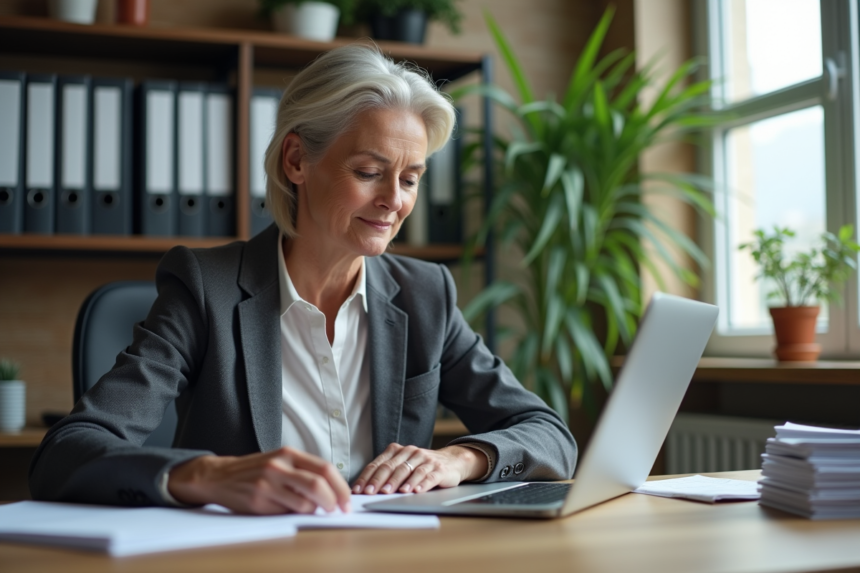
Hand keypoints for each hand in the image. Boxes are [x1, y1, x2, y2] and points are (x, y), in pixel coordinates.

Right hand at [167, 447, 351, 514]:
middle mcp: (279, 466)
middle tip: (339, 510)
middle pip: (318, 485)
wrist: (219, 476)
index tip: (347, 501)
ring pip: (305, 503)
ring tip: (310, 509)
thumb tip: (334, 491)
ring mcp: (268, 483)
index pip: (325, 469)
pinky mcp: (258, 499)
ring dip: (313, 510)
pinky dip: (294, 514)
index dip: (341, 487)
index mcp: (289, 454)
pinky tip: (288, 509)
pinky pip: (286, 512)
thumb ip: (304, 471)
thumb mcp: (280, 461)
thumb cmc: (255, 470)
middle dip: (334, 501)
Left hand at [352, 443, 487, 494]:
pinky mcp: (439, 469)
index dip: (367, 477)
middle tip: (371, 493)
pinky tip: (415, 491)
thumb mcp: (404, 465)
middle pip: (392, 467)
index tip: (359, 490)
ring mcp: (425, 459)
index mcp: (398, 451)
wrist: (452, 461)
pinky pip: (428, 476)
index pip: (378, 464)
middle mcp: (410, 452)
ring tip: (389, 493)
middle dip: (379, 481)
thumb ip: (388, 473)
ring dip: (398, 483)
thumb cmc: (422, 466)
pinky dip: (421, 484)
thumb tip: (367, 490)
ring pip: (409, 471)